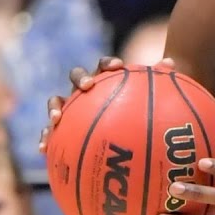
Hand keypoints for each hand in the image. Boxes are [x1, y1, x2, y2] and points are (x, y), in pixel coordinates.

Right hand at [37, 56, 172, 153]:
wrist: (114, 133)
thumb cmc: (132, 115)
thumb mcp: (147, 103)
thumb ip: (156, 85)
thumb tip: (171, 63)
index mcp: (104, 81)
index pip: (104, 66)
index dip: (108, 64)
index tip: (118, 66)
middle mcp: (84, 92)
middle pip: (77, 78)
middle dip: (80, 79)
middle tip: (88, 86)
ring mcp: (70, 109)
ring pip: (56, 102)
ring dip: (54, 107)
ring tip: (56, 118)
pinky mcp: (60, 129)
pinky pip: (50, 133)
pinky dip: (45, 139)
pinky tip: (43, 150)